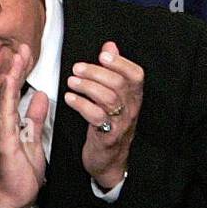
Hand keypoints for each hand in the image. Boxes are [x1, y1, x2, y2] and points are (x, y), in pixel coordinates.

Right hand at [0, 44, 47, 207]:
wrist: (13, 197)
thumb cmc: (21, 173)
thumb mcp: (34, 140)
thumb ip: (36, 119)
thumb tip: (41, 98)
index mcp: (12, 123)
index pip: (17, 92)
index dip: (21, 72)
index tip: (27, 54)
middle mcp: (4, 124)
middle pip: (10, 90)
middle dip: (16, 68)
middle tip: (23, 47)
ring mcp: (2, 132)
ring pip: (6, 100)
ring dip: (12, 78)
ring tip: (18, 60)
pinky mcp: (3, 143)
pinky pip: (6, 118)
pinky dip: (9, 101)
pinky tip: (10, 87)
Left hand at [65, 40, 143, 188]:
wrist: (110, 162)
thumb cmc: (110, 126)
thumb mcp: (116, 99)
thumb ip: (114, 71)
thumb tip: (110, 45)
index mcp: (134, 98)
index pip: (136, 75)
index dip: (121, 62)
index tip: (103, 54)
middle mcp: (130, 110)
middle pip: (118, 84)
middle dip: (96, 72)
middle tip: (77, 68)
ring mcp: (120, 124)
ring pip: (107, 98)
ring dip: (86, 86)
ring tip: (71, 82)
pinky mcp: (107, 136)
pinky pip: (95, 116)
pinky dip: (80, 104)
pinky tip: (70, 98)